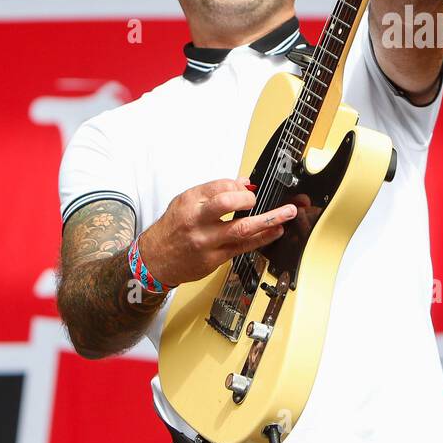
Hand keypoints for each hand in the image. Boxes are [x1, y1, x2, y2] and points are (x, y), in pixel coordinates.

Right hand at [137, 177, 296, 287]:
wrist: (154, 260)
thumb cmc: (172, 228)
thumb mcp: (185, 202)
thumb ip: (213, 191)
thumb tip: (244, 183)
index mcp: (190, 202)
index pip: (220, 186)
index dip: (239, 185)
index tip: (248, 188)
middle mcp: (197, 220)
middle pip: (227, 204)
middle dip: (249, 199)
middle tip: (257, 199)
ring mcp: (207, 242)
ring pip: (242, 229)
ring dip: (269, 220)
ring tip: (287, 213)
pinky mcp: (215, 259)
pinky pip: (244, 247)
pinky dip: (263, 238)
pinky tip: (276, 232)